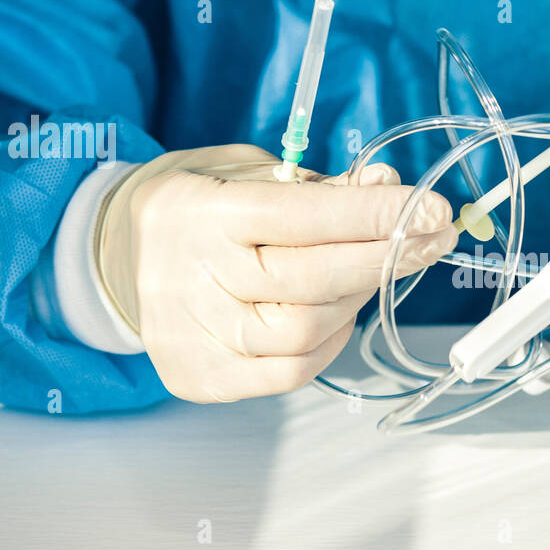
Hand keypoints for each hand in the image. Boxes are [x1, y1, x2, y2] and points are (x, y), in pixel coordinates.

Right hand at [97, 145, 454, 401]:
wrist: (116, 254)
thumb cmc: (199, 208)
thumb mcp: (248, 174)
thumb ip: (320, 187)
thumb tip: (388, 186)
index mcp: (200, 212)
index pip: (301, 217)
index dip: (374, 215)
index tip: (434, 209)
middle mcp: (189, 276)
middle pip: (310, 281)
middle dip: (385, 257)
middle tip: (432, 239)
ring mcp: (191, 333)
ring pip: (304, 332)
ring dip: (357, 299)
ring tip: (372, 270)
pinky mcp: (199, 376)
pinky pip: (290, 372)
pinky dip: (330, 344)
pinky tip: (340, 316)